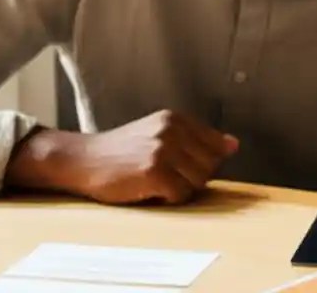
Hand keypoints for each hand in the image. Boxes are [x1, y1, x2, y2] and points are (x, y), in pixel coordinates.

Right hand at [8, 110, 238, 204]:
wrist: (83, 160)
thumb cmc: (123, 151)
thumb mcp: (160, 134)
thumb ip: (197, 139)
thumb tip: (233, 145)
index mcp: (176, 119)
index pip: (216, 146)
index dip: (201, 163)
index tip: (180, 166)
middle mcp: (172, 129)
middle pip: (210, 166)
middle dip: (192, 177)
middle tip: (164, 175)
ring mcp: (163, 149)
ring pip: (198, 182)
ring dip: (180, 189)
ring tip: (156, 181)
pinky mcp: (154, 171)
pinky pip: (181, 194)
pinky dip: (169, 198)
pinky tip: (149, 190)